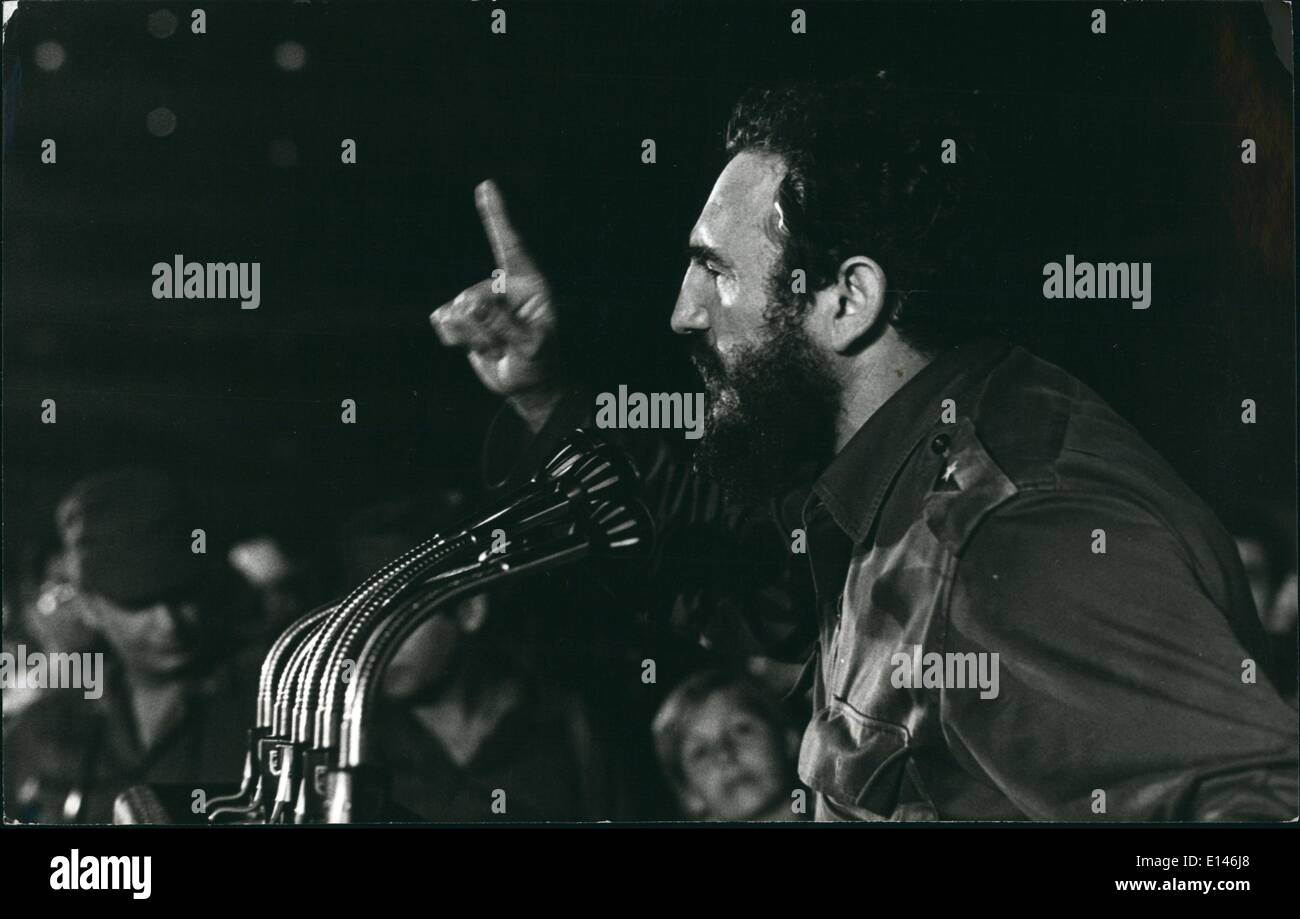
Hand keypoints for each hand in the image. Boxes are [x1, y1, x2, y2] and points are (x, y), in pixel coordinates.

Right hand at [431, 181, 559, 409]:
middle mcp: (502, 287)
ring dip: (473, 338)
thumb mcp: (530, 348)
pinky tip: (475, 348)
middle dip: (485, 329)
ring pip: (456, 312)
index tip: (486, 185)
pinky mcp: (462, 316)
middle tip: (506, 347)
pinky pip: (443, 321)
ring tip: (496, 348)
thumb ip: (503, 325)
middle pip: (474, 297)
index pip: (511, 247)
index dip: (497, 216)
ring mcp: (480, 301)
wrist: (525, 383)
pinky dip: (454, 339)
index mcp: (528, 285)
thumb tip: (468, 303)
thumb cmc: (539, 363)